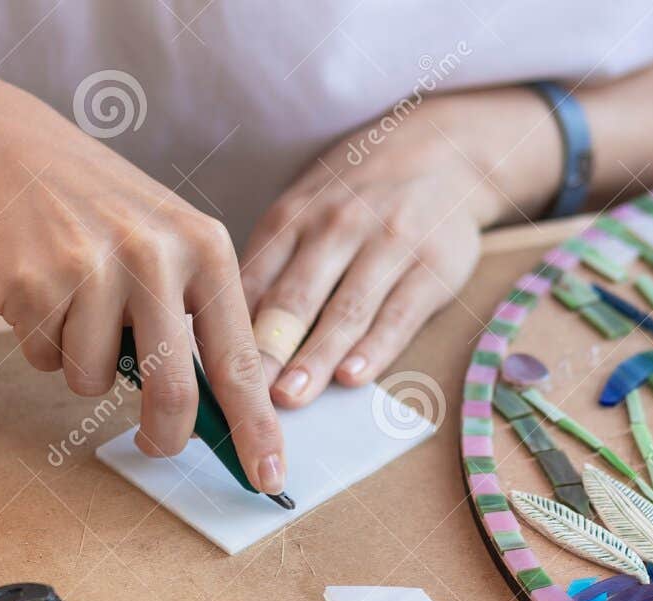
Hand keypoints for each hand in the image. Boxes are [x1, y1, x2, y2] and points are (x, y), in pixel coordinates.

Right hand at [0, 109, 285, 493]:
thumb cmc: (107, 217)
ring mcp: (89, 269)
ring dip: (83, 368)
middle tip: (156, 443)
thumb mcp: (172, 246)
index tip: (268, 476)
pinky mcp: (32, 284)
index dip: (255, 427)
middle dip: (164, 437)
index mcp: (205, 247)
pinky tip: (42, 293)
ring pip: (93, 382)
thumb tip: (221, 417)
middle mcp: (153, 255)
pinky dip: (43, 345)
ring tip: (77, 310)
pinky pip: (45, 360)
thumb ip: (198, 321)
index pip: (239, 360)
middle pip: (171, 393)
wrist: (16, 157)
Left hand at [242, 95, 545, 407]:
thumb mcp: (304, 212)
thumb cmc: (355, 199)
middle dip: (267, 349)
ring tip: (290, 396)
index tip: (209, 371)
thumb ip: (270, 269)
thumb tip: (224, 339)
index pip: (251, 280)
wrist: (443, 153)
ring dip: (316, 357)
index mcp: (293, 217)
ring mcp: (389, 244)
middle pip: (295, 297)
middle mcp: (338, 226)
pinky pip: (399, 315)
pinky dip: (375, 349)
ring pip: (346, 310)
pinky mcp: (434, 266)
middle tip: (243, 392)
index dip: (226, 327)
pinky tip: (352, 376)